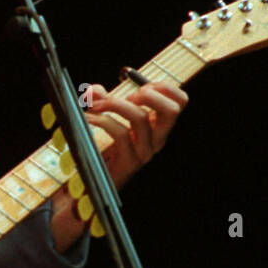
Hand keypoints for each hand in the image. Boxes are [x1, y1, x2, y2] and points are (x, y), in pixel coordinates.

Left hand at [49, 79, 187, 250]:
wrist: (91, 181)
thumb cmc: (101, 147)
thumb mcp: (105, 116)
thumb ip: (101, 98)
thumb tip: (93, 89)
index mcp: (157, 126)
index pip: (180, 101)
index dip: (164, 87)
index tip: (140, 86)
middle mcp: (157, 139)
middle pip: (172, 110)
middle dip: (148, 94)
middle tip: (127, 97)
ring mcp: (145, 152)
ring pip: (140, 117)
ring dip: (114, 104)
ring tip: (95, 106)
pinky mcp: (130, 162)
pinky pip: (120, 133)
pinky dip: (101, 120)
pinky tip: (87, 118)